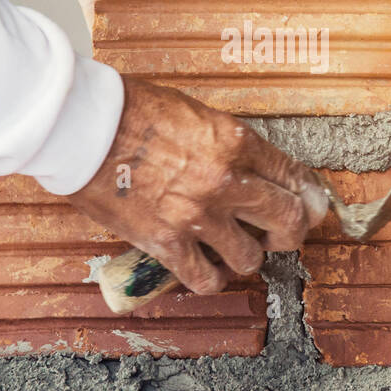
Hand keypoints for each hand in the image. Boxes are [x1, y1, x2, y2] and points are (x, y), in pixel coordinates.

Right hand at [66, 78, 329, 294]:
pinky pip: (206, 279)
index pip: (294, 175)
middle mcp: (226, 179)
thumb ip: (228, 143)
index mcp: (236, 140)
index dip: (308, 196)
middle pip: (289, 220)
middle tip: (278, 234)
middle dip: (290, 232)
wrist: (81, 128)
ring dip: (245, 256)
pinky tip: (205, 268)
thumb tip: (253, 170)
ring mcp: (198, 215)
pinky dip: (211, 278)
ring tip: (232, 249)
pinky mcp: (167, 242)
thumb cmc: (131, 111)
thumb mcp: (195, 113)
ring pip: (251, 257)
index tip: (309, 206)